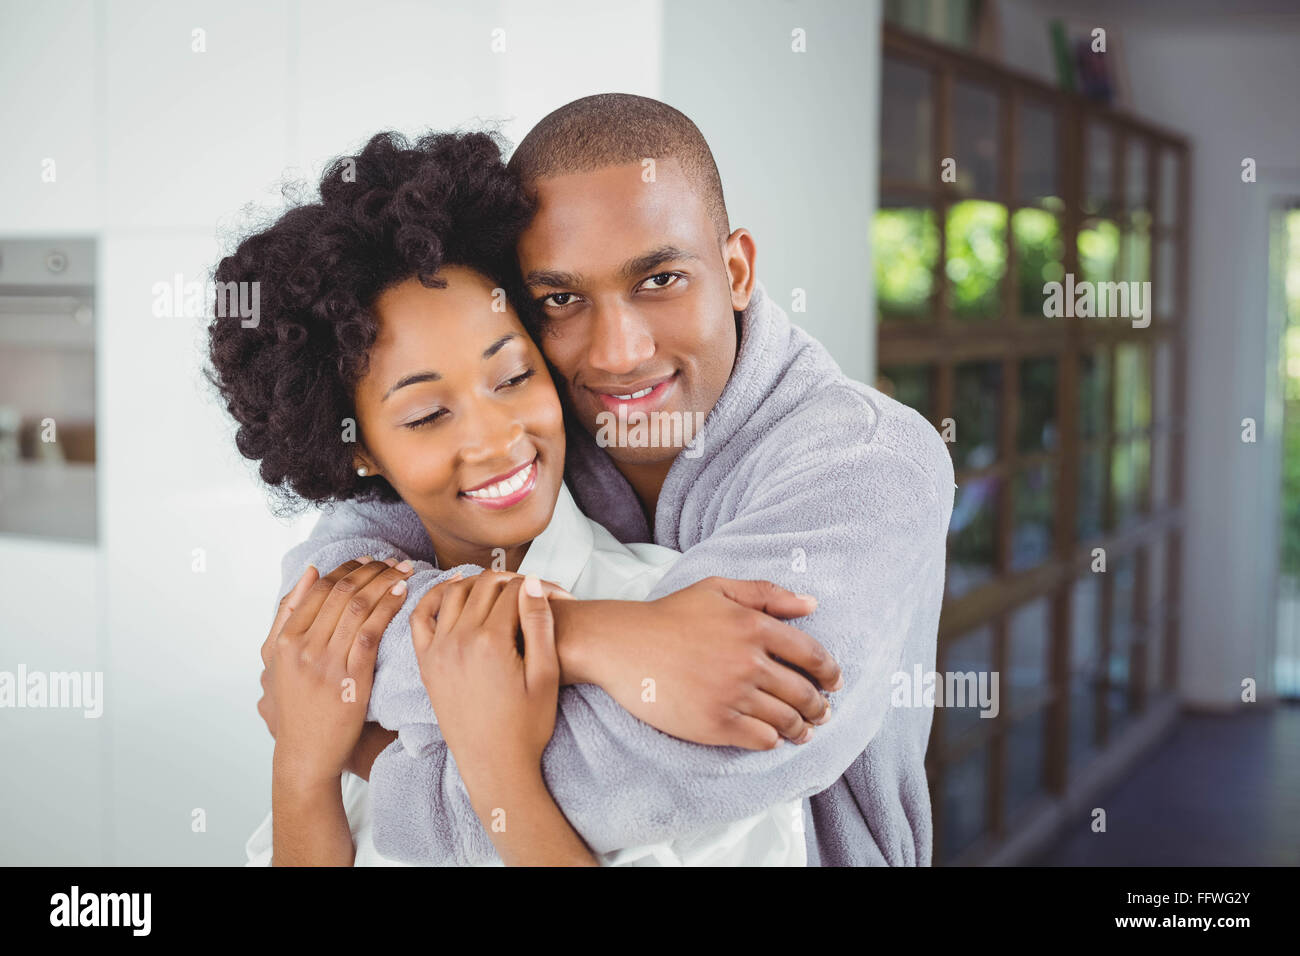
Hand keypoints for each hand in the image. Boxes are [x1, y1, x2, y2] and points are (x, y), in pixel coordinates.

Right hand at [270, 557, 413, 789]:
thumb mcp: (277, 660)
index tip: (369, 560)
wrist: (306, 753)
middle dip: (371, 570)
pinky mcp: (350, 680)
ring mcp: (326, 664)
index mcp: (284, 640)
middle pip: (341, 593)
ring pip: (358, 608)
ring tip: (405, 571)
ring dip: (386, 582)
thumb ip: (289, 615)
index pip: (318, 589)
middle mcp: (303, 648)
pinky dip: (389, 608)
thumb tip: (310, 572)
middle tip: (394, 561)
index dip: (347, 569)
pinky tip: (403, 594)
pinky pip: (372, 632)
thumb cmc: (296, 707)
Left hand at [411, 571, 560, 780]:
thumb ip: (539, 624)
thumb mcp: (545, 675)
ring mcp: (438, 650)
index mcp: (492, 642)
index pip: (513, 590)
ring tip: (498, 588)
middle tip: (527, 590)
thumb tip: (530, 582)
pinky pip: (422, 617)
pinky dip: (434, 597)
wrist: (495, 765)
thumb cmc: (528, 725)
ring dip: (476, 582)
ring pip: (454, 593)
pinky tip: (452, 591)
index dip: (537, 587)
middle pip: (483, 586)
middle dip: (509, 581)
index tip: (552, 593)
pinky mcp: (426, 663)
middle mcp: (460, 640)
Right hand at [572, 577, 840, 749]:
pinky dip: (773, 740)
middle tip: (824, 713)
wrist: (622, 645)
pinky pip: (760, 739)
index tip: (834, 682)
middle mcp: (749, 662)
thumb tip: (811, 604)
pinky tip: (772, 737)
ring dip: (802, 728)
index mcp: (754, 626)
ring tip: (804, 731)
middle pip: (804, 693)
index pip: (812, 655)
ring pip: (786, 720)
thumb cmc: (670, 614)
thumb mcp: (718, 588)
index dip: (831, 672)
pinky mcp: (714, 724)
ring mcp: (732, 695)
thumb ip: (767, 594)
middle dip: (820, 706)